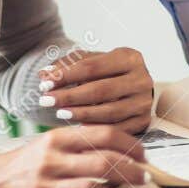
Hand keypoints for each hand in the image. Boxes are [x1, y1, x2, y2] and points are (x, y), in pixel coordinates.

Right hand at [0, 125, 148, 187]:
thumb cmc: (27, 163)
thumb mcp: (50, 143)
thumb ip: (82, 145)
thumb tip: (125, 152)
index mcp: (57, 138)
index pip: (102, 135)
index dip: (129, 145)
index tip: (143, 155)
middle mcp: (51, 160)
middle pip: (102, 163)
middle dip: (131, 172)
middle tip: (145, 178)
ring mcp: (44, 186)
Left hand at [39, 47, 153, 131]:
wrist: (132, 88)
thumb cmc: (107, 73)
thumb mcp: (92, 62)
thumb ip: (68, 65)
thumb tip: (44, 74)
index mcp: (130, 58)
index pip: (92, 66)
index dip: (66, 75)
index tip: (44, 83)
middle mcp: (142, 79)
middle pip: (101, 90)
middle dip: (70, 96)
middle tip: (46, 100)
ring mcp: (144, 102)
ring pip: (109, 112)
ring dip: (80, 114)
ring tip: (59, 113)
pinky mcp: (143, 121)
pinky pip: (117, 129)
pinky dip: (96, 129)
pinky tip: (79, 127)